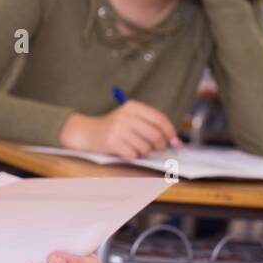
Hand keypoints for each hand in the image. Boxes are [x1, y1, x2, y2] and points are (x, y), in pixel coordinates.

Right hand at [59, 100, 180, 158]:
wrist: (87, 132)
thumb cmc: (114, 127)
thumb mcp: (131, 118)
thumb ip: (151, 125)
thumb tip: (175, 141)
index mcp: (132, 106)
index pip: (159, 119)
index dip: (170, 132)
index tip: (174, 141)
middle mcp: (125, 116)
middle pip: (155, 134)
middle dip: (160, 145)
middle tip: (158, 148)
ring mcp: (117, 129)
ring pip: (145, 147)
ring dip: (145, 152)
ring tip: (138, 148)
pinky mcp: (111, 142)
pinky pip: (133, 154)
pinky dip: (134, 156)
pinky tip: (127, 151)